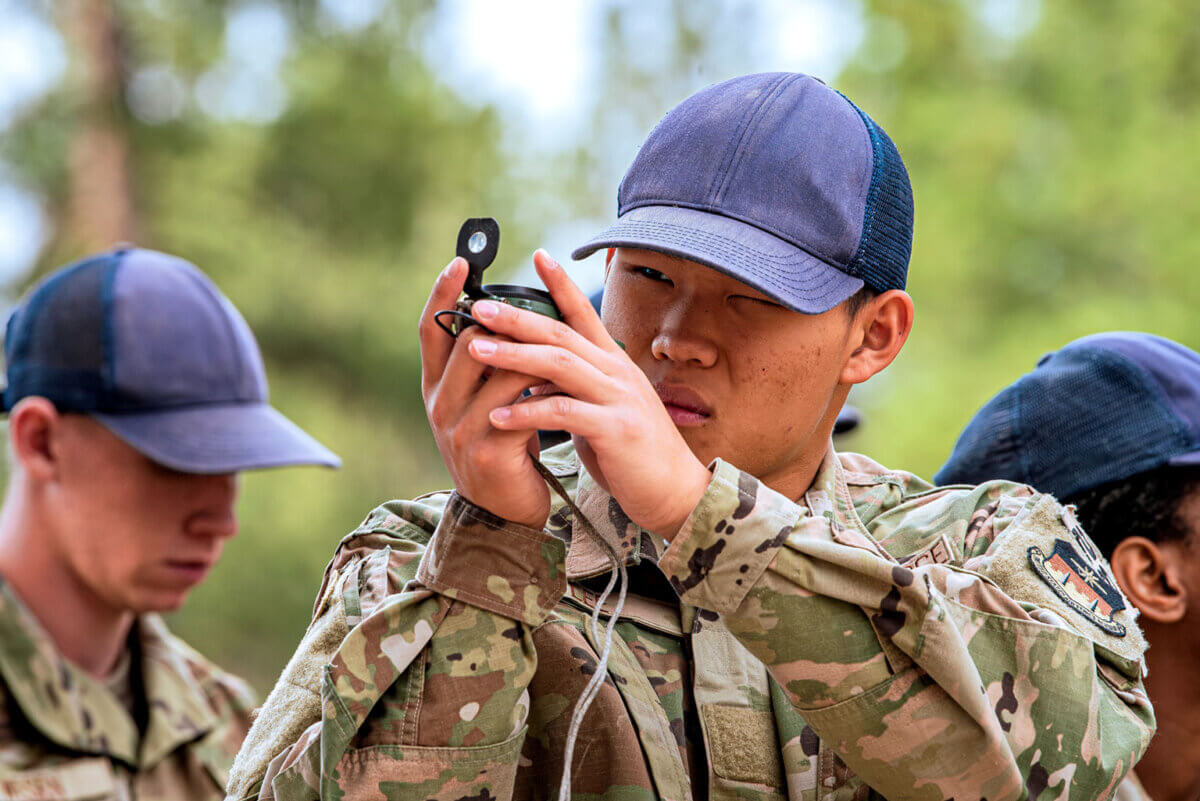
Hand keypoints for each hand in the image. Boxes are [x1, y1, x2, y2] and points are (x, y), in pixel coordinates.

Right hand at [419, 258, 549, 528]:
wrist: (509, 510)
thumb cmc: (506, 445)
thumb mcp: (488, 400)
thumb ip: (488, 365)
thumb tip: (508, 313)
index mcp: (436, 387)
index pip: (431, 329)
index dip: (442, 294)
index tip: (461, 261)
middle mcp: (439, 405)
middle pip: (465, 340)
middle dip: (503, 320)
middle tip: (534, 305)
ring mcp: (458, 429)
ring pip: (497, 367)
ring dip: (533, 351)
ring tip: (560, 341)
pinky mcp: (486, 450)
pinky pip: (519, 403)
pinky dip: (544, 387)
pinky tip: (564, 382)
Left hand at [465, 250, 710, 538]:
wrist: (675, 493)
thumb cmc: (634, 454)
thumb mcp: (601, 412)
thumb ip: (572, 390)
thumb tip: (534, 375)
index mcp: (614, 365)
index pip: (585, 314)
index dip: (561, 284)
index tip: (537, 255)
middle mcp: (618, 373)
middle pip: (561, 334)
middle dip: (517, 318)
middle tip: (479, 307)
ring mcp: (619, 399)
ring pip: (560, 365)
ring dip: (514, 356)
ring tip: (476, 351)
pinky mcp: (616, 430)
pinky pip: (564, 413)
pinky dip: (528, 411)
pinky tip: (498, 415)